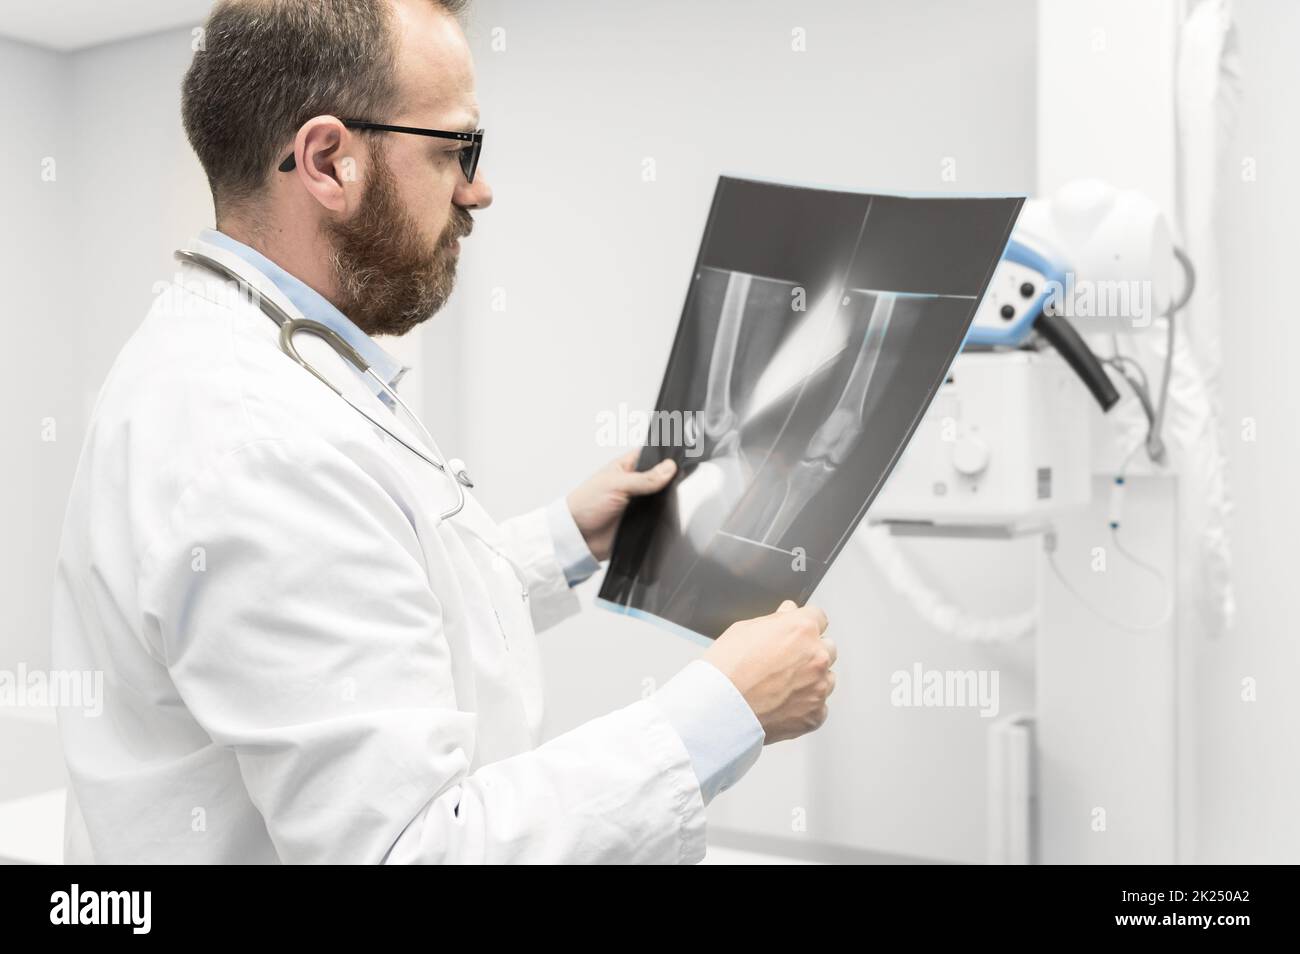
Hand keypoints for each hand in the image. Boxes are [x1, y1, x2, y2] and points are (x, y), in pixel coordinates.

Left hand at [566, 451, 677, 560]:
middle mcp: (635, 484)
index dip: (665, 455)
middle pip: (661, 477)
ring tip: (669, 498)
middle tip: (677, 479)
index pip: (651, 455)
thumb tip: (669, 468)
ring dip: (667, 499)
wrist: (579, 536)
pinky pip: (660, 517)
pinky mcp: (643, 521)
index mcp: (627, 468)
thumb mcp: (616, 484)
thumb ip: (644, 478)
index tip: (680, 457)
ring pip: (663, 497)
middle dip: (669, 479)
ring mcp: (640, 503)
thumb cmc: (586, 504)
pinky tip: (667, 515)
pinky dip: (664, 516)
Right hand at [703, 600, 835, 744]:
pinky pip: (819, 706)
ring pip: (827, 678)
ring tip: (782, 685)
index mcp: (802, 630)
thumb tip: (789, 612)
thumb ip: (776, 620)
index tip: (796, 633)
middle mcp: (817, 657)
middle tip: (786, 662)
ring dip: (812, 678)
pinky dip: (806, 705)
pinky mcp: (814, 714)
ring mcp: (818, 688)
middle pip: (827, 647)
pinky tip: (783, 703)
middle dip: (811, 651)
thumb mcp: (745, 629)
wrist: (718, 708)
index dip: (803, 625)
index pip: (818, 617)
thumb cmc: (726, 669)